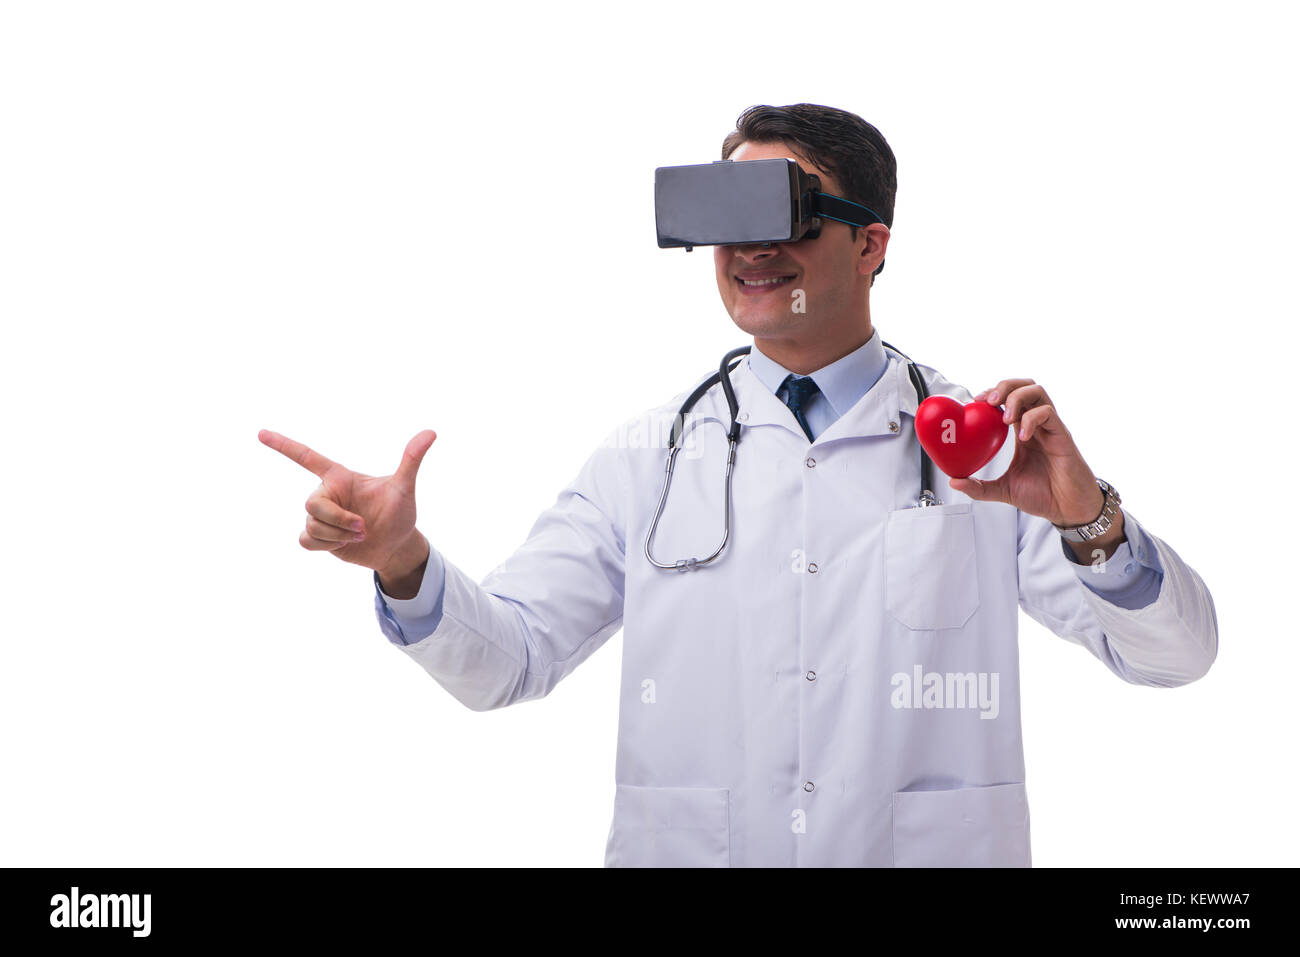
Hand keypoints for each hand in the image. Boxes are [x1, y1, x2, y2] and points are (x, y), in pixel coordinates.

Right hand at [258, 428, 435, 573]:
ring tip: (359, 536)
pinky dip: (326, 545)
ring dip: (337, 535)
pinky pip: (306, 541)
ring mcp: (321, 516)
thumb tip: (431, 432)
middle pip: (312, 504)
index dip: (284, 445)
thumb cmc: (399, 513)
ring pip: (310, 524)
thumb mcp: (404, 488)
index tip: (260, 433)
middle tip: (363, 527)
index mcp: (340, 477)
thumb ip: (411, 460)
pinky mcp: (318, 537)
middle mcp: (327, 493)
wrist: (396, 545)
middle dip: (338, 519)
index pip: (307, 457)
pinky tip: (343, 545)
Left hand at [946, 379, 1107, 528]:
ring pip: (1037, 392)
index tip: (974, 402)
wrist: (1068, 509)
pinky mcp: (1062, 436)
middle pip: (1024, 387)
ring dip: (1016, 398)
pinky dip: (1031, 418)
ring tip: (1005, 417)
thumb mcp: (1003, 490)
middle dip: (1004, 386)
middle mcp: (1036, 425)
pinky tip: (1023, 435)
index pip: (1008, 400)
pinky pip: (1048, 413)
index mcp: (1022, 431)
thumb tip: (954, 481)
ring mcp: (1050, 428)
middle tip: (987, 401)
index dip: (992, 394)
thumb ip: (978, 487)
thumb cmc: (1044, 495)